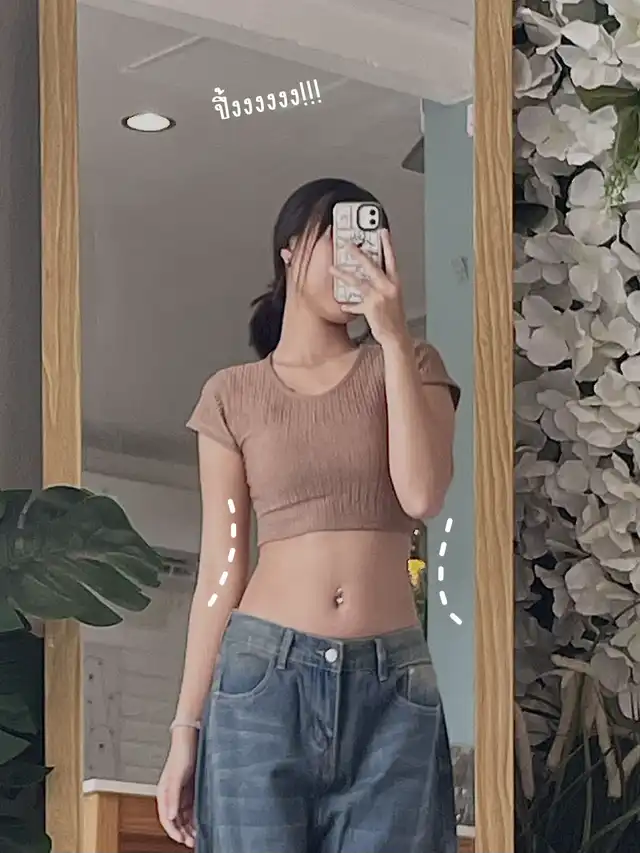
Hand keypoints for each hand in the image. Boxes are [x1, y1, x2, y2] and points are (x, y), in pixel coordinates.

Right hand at [156, 730, 197, 847]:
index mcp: (164, 793)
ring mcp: (181, 793)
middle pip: (175, 820)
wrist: (191, 738)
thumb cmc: (182, 754)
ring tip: (197, 837)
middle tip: (192, 843)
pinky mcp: (190, 789)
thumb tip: (170, 817)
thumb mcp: (177, 777)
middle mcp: (171, 795)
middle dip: (182, 833)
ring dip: (188, 828)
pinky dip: (194, 818)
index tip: (182, 840)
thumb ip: (172, 797)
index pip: (166, 819)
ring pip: (183, 817)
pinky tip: (200, 824)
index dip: (173, 832)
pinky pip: (191, 809)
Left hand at [330, 229, 409, 347]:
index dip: (387, 244)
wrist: (397, 336)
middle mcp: (388, 287)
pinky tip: (343, 304)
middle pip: (372, 265)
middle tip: (347, 244)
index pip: (392, 259)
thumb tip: (368, 278)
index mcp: (395, 282)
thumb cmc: (394, 318)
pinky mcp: (371, 307)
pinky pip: (355, 303)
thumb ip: (381, 286)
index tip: (382, 231)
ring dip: (343, 274)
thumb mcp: (392, 298)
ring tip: (332, 268)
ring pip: (358, 281)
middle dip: (358, 254)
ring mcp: (379, 296)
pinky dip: (349, 304)